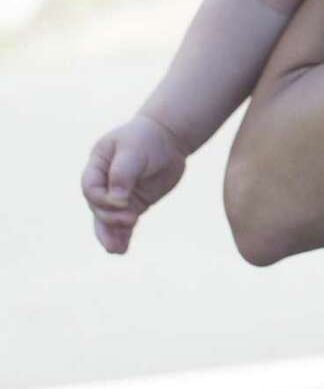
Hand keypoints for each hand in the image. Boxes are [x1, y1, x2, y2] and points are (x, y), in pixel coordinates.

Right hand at [81, 115, 186, 253]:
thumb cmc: (147, 139)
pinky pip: (124, 224)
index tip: (123, 203)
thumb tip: (116, 201)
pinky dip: (123, 236)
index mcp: (97, 165)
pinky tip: (121, 250)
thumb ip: (122, 174)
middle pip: (98, 207)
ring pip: (108, 220)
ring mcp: (118, 196)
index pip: (91, 189)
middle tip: (130, 220)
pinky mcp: (133, 204)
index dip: (103, 200)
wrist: (168, 138)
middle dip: (111, 218)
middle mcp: (104, 183)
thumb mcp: (133, 151)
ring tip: (116, 250)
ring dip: (111, 235)